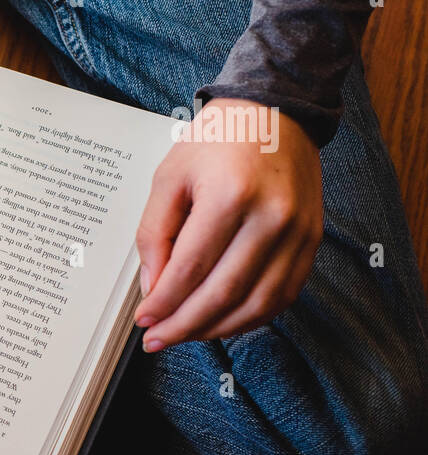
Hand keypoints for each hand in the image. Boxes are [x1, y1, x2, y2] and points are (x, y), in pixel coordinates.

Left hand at [133, 97, 322, 349]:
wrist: (275, 114)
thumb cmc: (217, 141)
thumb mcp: (169, 177)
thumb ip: (155, 234)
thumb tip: (153, 287)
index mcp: (230, 196)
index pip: (191, 268)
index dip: (164, 303)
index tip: (143, 320)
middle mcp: (271, 217)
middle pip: (223, 293)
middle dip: (184, 325)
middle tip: (156, 340)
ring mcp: (298, 232)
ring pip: (256, 303)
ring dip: (216, 329)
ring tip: (184, 335)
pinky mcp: (312, 241)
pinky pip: (281, 295)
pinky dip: (249, 318)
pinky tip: (220, 322)